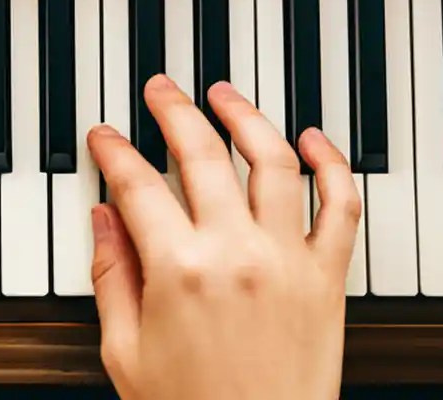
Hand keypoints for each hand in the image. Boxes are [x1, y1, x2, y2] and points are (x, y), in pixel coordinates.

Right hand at [89, 76, 360, 399]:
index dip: (114, 151)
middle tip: (161, 90)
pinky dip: (330, 164)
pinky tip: (311, 139)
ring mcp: (287, 260)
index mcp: (177, 270)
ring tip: (225, 94)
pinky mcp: (327, 278)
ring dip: (246, 116)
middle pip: (201, 153)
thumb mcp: (126, 351)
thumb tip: (103, 219)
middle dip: (174, 110)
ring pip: (271, 160)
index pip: (137, 184)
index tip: (105, 137)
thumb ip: (111, 277)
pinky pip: (340, 206)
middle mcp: (235, 253)